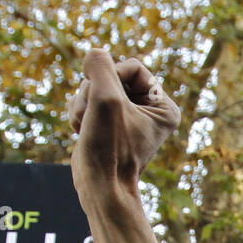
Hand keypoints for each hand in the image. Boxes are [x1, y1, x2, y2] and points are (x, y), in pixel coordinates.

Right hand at [69, 50, 180, 204]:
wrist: (99, 187)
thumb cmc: (108, 148)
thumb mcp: (105, 98)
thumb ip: (100, 66)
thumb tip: (96, 55)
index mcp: (164, 107)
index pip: (133, 66)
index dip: (111, 75)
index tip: (106, 98)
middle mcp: (150, 112)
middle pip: (111, 75)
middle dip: (94, 91)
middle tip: (93, 116)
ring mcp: (128, 118)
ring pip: (95, 87)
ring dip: (83, 103)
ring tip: (86, 126)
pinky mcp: (109, 124)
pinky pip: (87, 101)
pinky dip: (78, 113)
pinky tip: (81, 131)